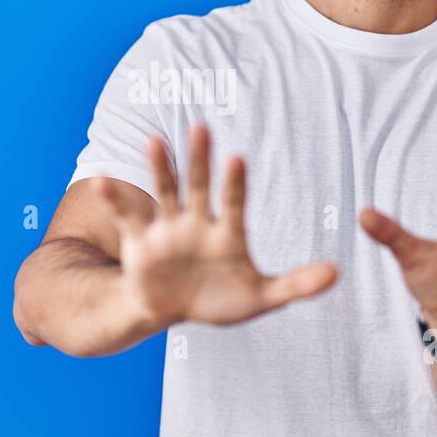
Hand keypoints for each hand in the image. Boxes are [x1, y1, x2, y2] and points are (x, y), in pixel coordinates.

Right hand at [93, 124, 337, 328]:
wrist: (170, 308)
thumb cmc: (219, 299)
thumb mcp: (260, 297)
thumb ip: (295, 285)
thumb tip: (337, 273)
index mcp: (227, 232)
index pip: (233, 202)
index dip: (234, 183)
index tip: (237, 158)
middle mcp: (196, 221)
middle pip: (199, 185)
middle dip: (200, 160)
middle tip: (202, 129)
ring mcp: (167, 228)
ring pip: (164, 192)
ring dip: (159, 167)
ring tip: (154, 142)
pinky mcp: (140, 240)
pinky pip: (126, 216)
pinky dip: (113, 198)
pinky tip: (99, 180)